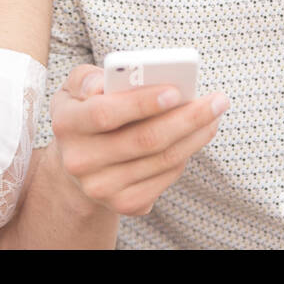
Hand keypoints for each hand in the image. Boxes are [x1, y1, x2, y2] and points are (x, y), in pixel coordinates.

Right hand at [51, 63, 229, 216]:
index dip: (142, 103)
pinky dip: (186, 154)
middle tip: (217, 100)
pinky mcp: (124, 204)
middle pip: (144, 140)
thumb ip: (87, 78)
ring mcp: (102, 187)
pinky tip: (197, 135)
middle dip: (187, 118)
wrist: (77, 161)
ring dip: (195, 135)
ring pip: (161, 160)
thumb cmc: (84, 111)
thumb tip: (102, 83)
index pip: (105, 113)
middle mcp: (80, 161)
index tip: (176, 91)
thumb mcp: (74, 88)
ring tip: (215, 114)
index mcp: (66, 124)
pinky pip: (165, 177)